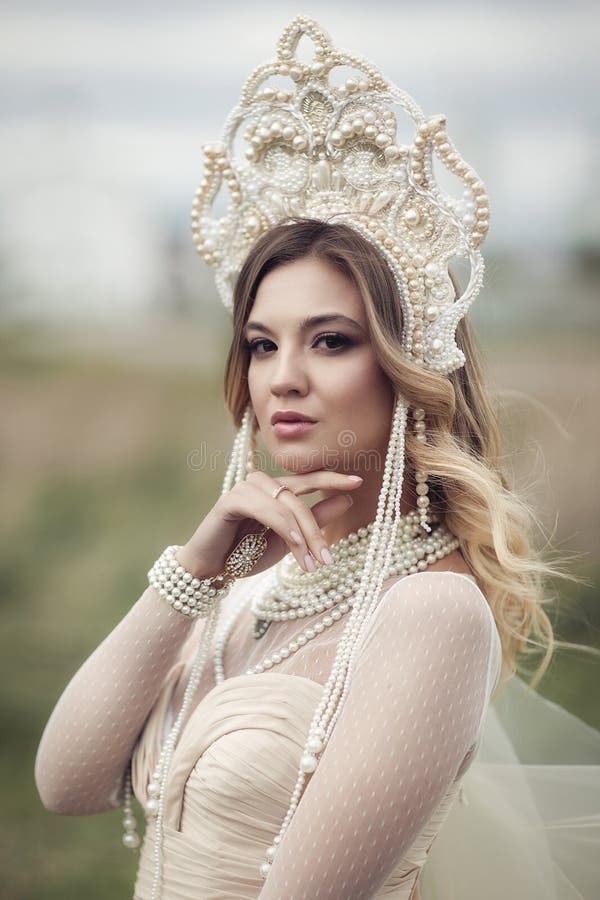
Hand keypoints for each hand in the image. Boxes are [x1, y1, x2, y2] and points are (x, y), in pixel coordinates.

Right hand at [176, 469, 363, 578]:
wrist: (211, 570)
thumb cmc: (247, 554)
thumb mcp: (289, 540)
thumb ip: (315, 520)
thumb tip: (347, 500)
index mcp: (275, 489)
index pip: (308, 480)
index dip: (332, 479)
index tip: (358, 482)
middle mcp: (261, 483)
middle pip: (300, 496)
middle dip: (317, 530)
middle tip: (327, 560)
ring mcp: (245, 488)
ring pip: (286, 505)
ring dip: (302, 535)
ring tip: (311, 564)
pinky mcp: (231, 500)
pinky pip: (266, 510)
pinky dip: (283, 527)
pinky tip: (294, 544)